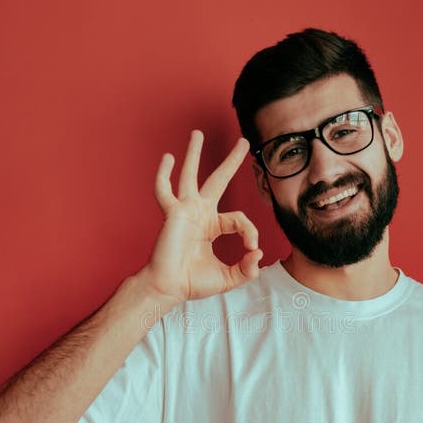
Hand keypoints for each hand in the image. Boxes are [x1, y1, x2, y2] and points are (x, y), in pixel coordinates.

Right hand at [143, 130, 262, 304]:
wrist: (169, 288)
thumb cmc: (193, 282)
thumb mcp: (229, 277)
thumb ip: (246, 269)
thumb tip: (258, 255)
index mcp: (213, 226)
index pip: (240, 218)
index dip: (250, 231)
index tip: (252, 249)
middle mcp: (199, 213)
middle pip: (218, 180)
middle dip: (231, 161)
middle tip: (243, 142)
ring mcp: (184, 211)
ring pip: (190, 176)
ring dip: (194, 154)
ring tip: (198, 133)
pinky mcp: (172, 214)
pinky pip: (164, 191)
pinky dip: (164, 174)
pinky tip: (168, 158)